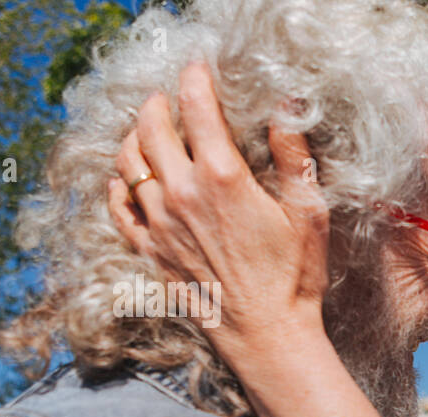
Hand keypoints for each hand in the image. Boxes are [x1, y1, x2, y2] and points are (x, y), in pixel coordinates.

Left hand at [106, 61, 330, 370]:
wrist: (269, 335)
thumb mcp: (308, 212)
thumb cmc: (296, 277)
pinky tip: (127, 179)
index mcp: (222, 177)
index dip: (196, 79)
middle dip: (158, 102)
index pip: (196, 106)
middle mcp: (181, 193)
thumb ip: (293, 156)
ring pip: (128, 162)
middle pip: (150, 127)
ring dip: (134, 137)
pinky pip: (119, 208)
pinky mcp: (152, 251)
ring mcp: (160, 223)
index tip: (200, 69)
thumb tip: (286, 108)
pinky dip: (118, 185)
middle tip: (170, 97)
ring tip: (147, 130)